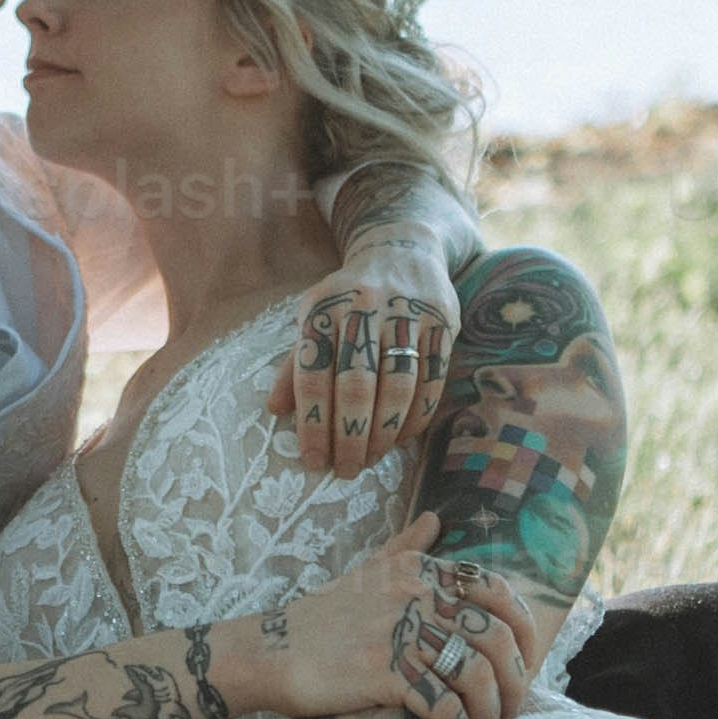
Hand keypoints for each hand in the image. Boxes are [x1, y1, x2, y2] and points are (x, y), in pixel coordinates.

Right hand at [247, 517, 535, 718]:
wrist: (268, 652)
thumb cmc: (319, 618)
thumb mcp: (365, 573)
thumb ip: (405, 547)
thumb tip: (435, 518)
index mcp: (418, 571)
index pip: (497, 592)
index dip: (524, 630)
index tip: (524, 661)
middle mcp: (414, 595)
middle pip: (495, 635)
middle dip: (515, 678)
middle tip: (512, 706)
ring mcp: (399, 633)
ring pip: (474, 671)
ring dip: (491, 709)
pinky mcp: (382, 673)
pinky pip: (440, 703)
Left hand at [267, 277, 452, 479]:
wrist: (402, 248)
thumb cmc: (348, 296)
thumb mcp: (315, 316)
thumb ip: (296, 363)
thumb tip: (274, 411)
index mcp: (324, 309)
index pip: (313, 374)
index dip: (312, 422)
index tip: (312, 461)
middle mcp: (364, 309)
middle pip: (356, 385)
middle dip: (350, 436)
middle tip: (345, 470)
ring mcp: (407, 314)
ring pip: (397, 386)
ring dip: (384, 431)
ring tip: (372, 459)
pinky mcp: (442, 322)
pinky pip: (431, 379)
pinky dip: (417, 415)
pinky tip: (403, 438)